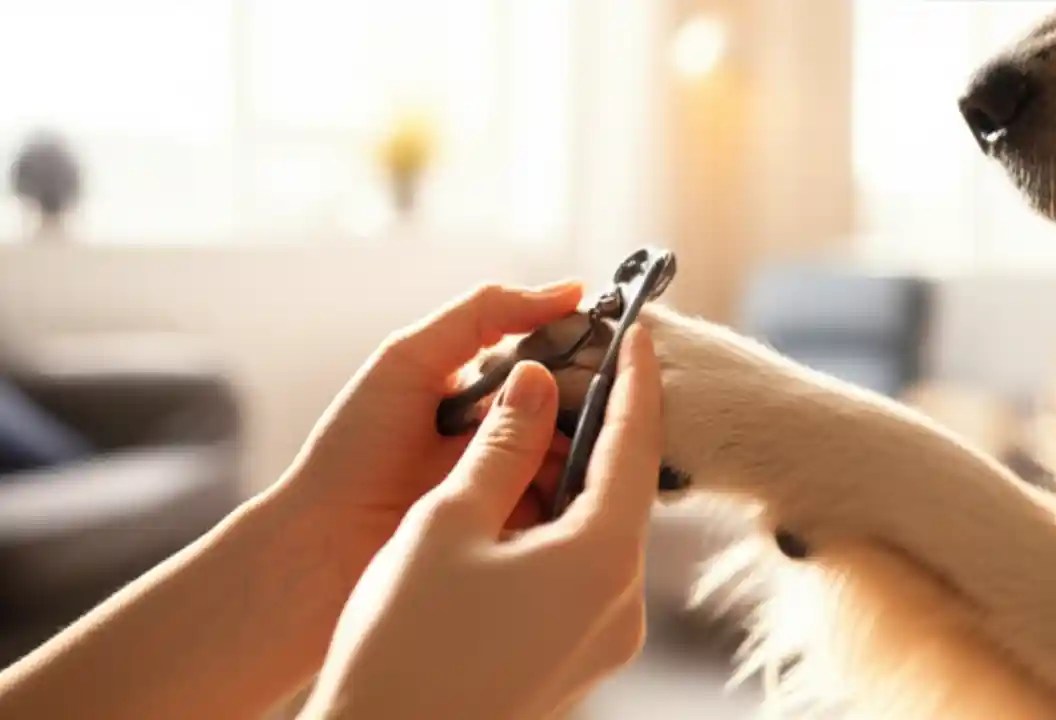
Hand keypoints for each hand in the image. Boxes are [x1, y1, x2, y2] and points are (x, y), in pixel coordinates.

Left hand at [274, 281, 582, 560]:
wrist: (318, 550)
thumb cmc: (353, 452)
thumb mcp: (410, 359)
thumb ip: (484, 314)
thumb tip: (570, 290)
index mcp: (486, 396)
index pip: (558, 366)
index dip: (590, 355)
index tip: (622, 348)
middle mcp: (508, 443)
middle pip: (578, 415)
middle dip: (595, 405)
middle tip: (605, 406)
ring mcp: (518, 495)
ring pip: (581, 464)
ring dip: (592, 454)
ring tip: (594, 451)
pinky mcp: (523, 545)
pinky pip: (570, 519)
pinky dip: (583, 505)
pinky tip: (590, 496)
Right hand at [301, 326, 662, 719]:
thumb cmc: (404, 644)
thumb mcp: (447, 524)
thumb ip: (501, 447)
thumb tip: (533, 384)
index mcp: (602, 561)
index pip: (636, 445)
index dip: (637, 381)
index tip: (640, 331)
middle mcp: (621, 605)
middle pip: (624, 490)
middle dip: (598, 429)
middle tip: (567, 375)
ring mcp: (604, 640)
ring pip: (602, 532)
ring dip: (572, 480)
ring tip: (527, 436)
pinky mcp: (577, 662)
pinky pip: (584, 573)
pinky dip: (560, 528)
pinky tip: (516, 509)